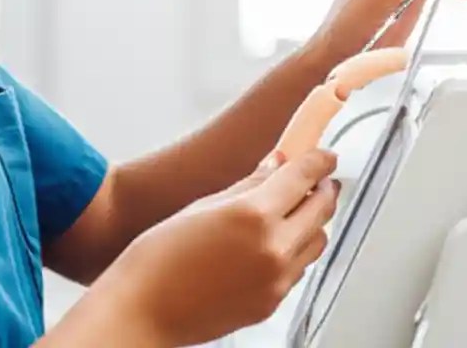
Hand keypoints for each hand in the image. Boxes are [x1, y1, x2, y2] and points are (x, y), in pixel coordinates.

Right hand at [97, 150, 339, 346]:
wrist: (142, 310)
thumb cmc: (158, 259)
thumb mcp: (203, 206)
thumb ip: (248, 185)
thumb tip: (276, 166)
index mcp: (253, 215)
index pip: (304, 177)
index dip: (319, 161)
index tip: (324, 156)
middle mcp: (273, 248)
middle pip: (321, 209)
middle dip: (323, 190)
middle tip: (316, 180)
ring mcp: (276, 280)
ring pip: (316, 242)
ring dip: (312, 222)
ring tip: (292, 212)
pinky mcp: (272, 304)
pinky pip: (298, 269)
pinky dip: (294, 251)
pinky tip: (272, 244)